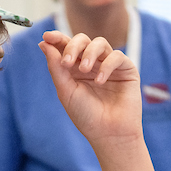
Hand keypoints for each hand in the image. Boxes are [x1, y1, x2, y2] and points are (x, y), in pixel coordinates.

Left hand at [37, 30, 141, 146]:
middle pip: (83, 40)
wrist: (109, 134)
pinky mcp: (126, 69)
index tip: (47, 36)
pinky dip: (106, 65)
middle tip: (67, 61)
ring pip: (100, 43)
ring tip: (83, 70)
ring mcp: (109, 65)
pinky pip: (116, 56)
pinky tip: (100, 81)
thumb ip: (56, 67)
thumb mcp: (66, 91)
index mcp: (75, 68)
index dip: (57, 38)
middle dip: (73, 46)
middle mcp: (92, 64)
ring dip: (89, 53)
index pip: (66, 46)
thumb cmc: (86, 116)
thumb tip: (44, 43)